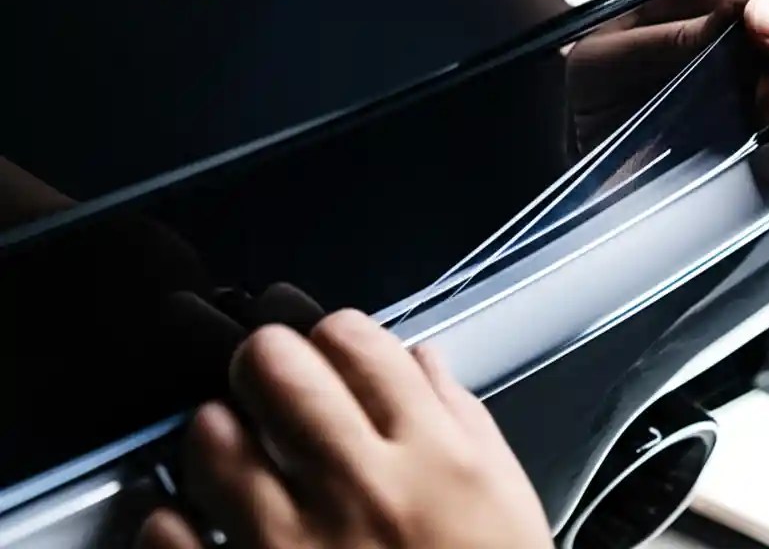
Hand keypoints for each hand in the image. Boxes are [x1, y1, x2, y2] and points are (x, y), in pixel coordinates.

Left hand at [136, 311, 552, 548]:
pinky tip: (200, 522)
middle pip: (277, 367)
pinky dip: (174, 520)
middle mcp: (360, 488)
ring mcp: (293, 543)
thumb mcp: (504, 500)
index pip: (356, 342)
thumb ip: (463, 420)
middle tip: (271, 379)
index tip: (332, 352)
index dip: (335, 336)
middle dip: (268, 359)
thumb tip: (422, 363)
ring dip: (218, 430)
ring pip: (212, 437)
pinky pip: (169, 534)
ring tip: (233, 445)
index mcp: (431, 457)